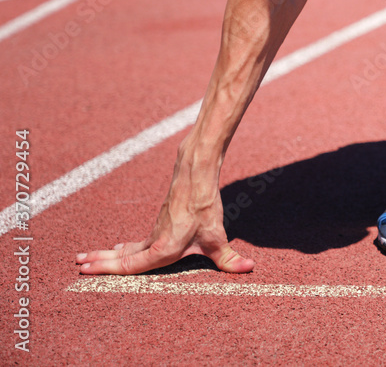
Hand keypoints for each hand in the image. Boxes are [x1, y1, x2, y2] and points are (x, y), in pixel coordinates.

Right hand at [76, 176, 253, 275]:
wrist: (196, 174)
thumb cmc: (204, 206)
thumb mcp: (217, 236)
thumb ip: (230, 258)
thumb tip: (249, 268)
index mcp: (162, 249)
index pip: (130, 266)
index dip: (108, 269)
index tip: (86, 270)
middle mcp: (154, 240)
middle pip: (122, 256)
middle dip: (100, 261)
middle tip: (77, 264)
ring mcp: (156, 230)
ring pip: (128, 247)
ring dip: (108, 254)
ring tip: (87, 257)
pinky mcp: (162, 221)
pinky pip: (138, 239)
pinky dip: (124, 246)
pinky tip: (121, 246)